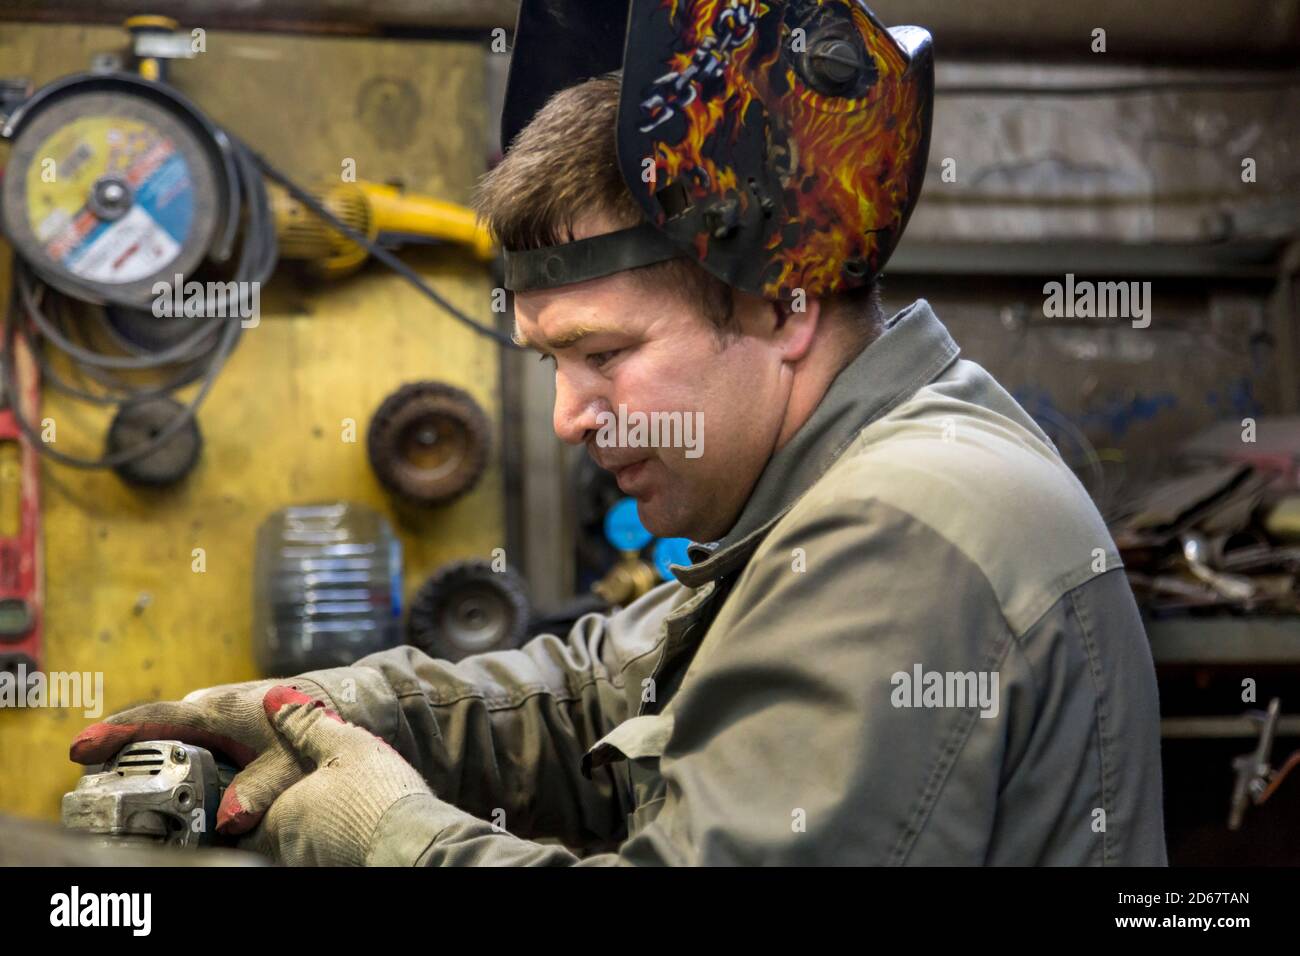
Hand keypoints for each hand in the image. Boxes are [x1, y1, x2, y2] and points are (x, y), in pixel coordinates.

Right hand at [69, 677, 333, 833]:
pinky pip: (179, 731)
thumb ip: (259, 791)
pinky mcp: (213, 716)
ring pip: (165, 729)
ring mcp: (208, 707)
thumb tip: (228, 820)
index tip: (82, 747)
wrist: (324, 699)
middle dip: (117, 744)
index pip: (157, 720)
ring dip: (140, 747)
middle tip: (87, 767)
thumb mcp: (287, 765)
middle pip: (152, 725)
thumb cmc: (305, 730)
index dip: (118, 733)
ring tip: (111, 774)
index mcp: (218, 712)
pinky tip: (152, 769)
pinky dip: (161, 747)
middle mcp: (207, 704)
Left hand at [239, 686, 433, 865]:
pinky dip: (328, 840)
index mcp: (281, 815)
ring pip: (296, 846)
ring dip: (306, 829)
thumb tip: (277, 706)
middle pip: (269, 837)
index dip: (247, 811)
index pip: (241, 826)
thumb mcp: (344, 746)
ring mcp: (313, 862)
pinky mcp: (337, 866)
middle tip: (300, 796)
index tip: (256, 796)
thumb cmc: (375, 792)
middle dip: (279, 818)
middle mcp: (289, 846)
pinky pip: (320, 853)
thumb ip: (308, 728)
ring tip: (330, 809)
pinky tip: (350, 825)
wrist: (414, 840)